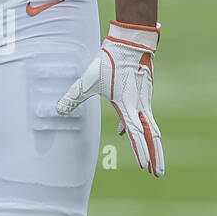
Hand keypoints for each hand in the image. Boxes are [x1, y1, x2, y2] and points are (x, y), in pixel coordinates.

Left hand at [55, 19, 163, 175]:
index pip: (136, 133)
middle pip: (152, 136)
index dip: (141, 151)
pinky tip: (125, 131)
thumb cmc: (110, 59)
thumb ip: (74, 95)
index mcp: (128, 105)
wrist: (131, 41)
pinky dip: (142, 128)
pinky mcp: (145, 93)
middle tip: (158, 174)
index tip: (144, 167)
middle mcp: (140, 105)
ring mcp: (145, 99)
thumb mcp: (88, 78)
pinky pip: (145, 116)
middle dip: (156, 156)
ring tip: (153, 161)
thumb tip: (58, 110)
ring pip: (152, 127)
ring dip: (153, 145)